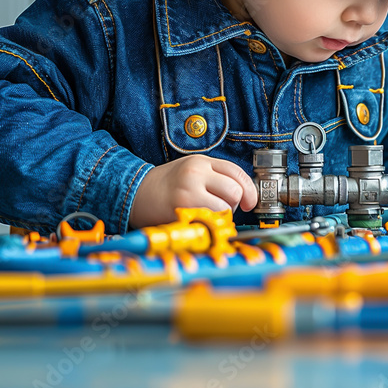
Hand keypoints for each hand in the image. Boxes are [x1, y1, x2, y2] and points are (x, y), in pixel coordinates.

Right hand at [128, 154, 257, 228]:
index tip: (249, 202)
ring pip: (224, 209)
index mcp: (201, 162)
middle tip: (223, 207)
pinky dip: (210, 225)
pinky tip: (199, 220)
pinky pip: (209, 221)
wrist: (137, 193)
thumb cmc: (168, 184)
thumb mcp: (192, 169)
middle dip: (234, 204)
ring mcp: (188, 193)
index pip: (237, 172)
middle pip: (234, 191)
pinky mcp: (182, 211)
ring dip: (222, 216)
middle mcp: (195, 174)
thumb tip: (244, 193)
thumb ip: (216, 176)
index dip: (250, 190)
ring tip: (208, 213)